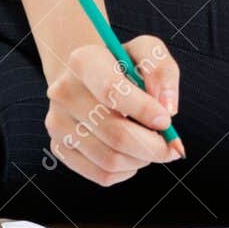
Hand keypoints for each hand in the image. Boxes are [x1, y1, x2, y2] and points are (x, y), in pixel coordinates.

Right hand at [44, 33, 184, 186]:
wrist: (88, 77)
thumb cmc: (122, 65)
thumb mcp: (147, 52)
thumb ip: (162, 70)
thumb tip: (168, 108)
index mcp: (83, 60)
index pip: (111, 90)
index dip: (143, 110)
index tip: (166, 121)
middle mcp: (64, 92)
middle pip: (114, 133)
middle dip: (152, 145)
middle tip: (171, 146)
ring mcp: (58, 123)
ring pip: (110, 160)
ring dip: (141, 159)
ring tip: (150, 144)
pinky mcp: (59, 148)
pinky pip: (102, 175)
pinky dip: (127, 170)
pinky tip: (132, 153)